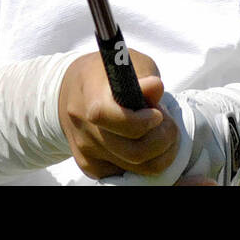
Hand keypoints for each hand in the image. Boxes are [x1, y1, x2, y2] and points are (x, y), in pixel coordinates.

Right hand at [58, 50, 179, 180]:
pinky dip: (146, 163)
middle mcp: (85, 129)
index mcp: (90, 97)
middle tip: (167, 122)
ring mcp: (86, 152)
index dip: (141, 122)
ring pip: (136, 169)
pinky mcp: (91, 168)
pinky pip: (128, 175)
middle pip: (133, 152)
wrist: (72, 93)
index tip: (157, 113)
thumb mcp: (125, 63)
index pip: (111, 118)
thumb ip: (143, 75)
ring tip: (162, 133)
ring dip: (161, 153)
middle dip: (163, 139)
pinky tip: (147, 143)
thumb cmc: (106, 75)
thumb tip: (156, 89)